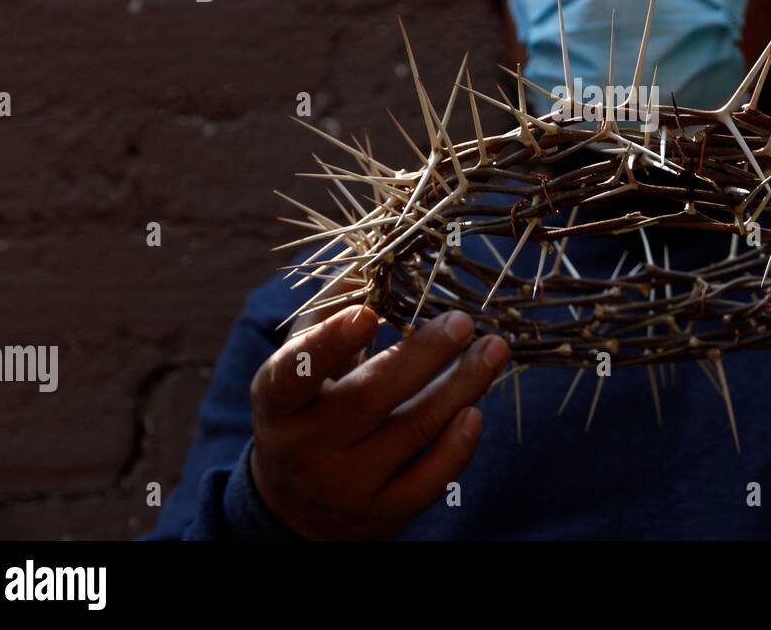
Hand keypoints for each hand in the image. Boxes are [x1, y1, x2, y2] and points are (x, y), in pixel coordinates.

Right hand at [248, 305, 509, 539]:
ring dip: (460, 386)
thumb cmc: (308, 407)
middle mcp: (305, 447)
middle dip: (423, 356)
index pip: (294, 374)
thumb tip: (372, 256)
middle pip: (370, 398)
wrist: (298, 507)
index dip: (328, 343)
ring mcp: (344, 485)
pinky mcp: (380, 514)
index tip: (368, 312)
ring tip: (493, 349)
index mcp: (277, 401)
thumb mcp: (303, 361)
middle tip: (463, 320)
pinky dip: (457, 447)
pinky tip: (476, 411)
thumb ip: (332, 310)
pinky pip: (428, 481)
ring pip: (410, 432)